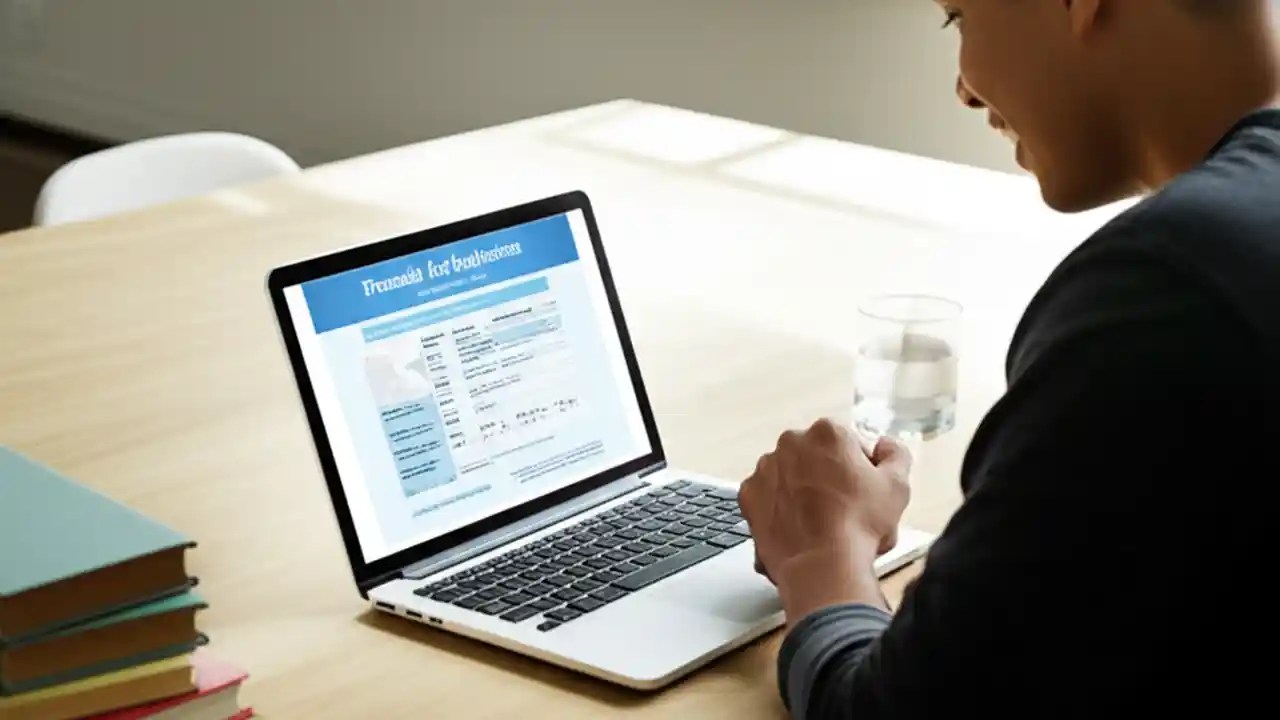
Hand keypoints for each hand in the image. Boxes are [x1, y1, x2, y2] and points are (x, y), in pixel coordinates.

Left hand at [738, 419, 910, 618]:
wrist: (821, 565)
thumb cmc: (860, 524)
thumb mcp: (897, 486)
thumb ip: (895, 454)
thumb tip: (885, 445)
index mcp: (828, 432)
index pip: (848, 444)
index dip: (859, 470)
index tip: (862, 491)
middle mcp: (791, 442)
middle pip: (816, 457)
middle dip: (827, 476)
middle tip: (843, 509)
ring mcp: (766, 467)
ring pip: (789, 474)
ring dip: (801, 490)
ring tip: (819, 522)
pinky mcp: (749, 494)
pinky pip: (767, 496)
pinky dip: (778, 507)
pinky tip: (797, 527)